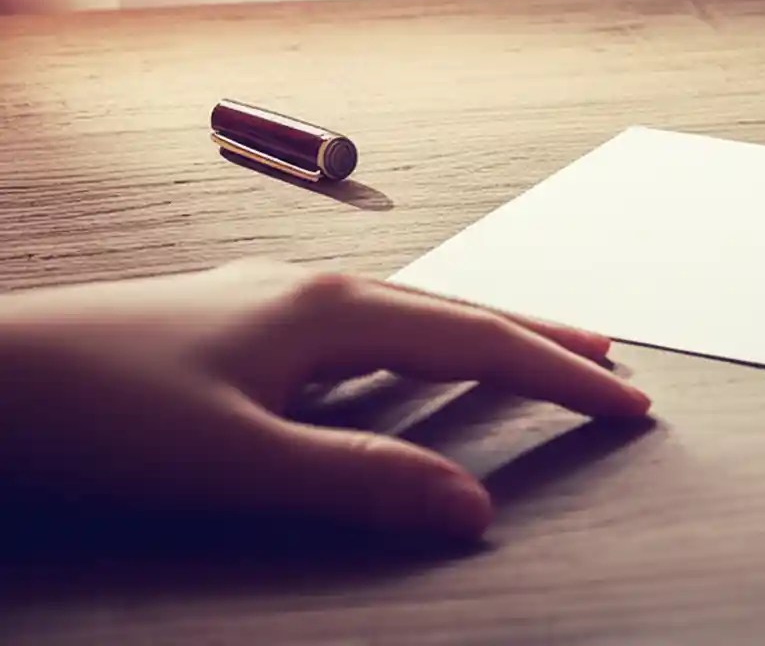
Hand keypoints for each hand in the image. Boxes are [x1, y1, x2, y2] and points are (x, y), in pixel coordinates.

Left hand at [0, 260, 649, 538]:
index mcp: (333, 314)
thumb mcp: (237, 460)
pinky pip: (371, 330)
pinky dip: (426, 345)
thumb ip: (359, 479)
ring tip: (538, 348)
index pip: (483, 342)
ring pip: (416, 314)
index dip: (563, 376)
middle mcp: (317, 293)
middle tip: (614, 357)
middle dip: (545, 338)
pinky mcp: (247, 324)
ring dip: (488, 333)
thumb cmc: (96, 410)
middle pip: (463, 311)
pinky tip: (412, 358)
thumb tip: (472, 508)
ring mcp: (279, 302)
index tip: (631, 401)